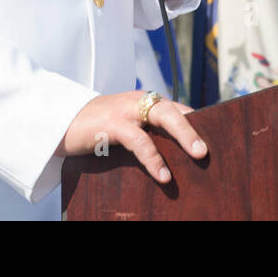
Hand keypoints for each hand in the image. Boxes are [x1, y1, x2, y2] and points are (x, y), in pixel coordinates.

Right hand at [56, 91, 208, 183]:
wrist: (58, 122)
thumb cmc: (95, 129)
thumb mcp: (123, 128)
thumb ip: (145, 134)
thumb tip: (173, 159)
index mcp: (144, 101)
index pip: (177, 108)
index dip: (197, 121)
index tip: (218, 134)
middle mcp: (139, 101)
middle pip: (173, 109)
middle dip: (194, 127)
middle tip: (209, 148)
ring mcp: (126, 110)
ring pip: (163, 117)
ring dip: (184, 135)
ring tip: (199, 155)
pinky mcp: (112, 124)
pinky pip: (140, 140)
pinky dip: (154, 158)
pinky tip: (164, 175)